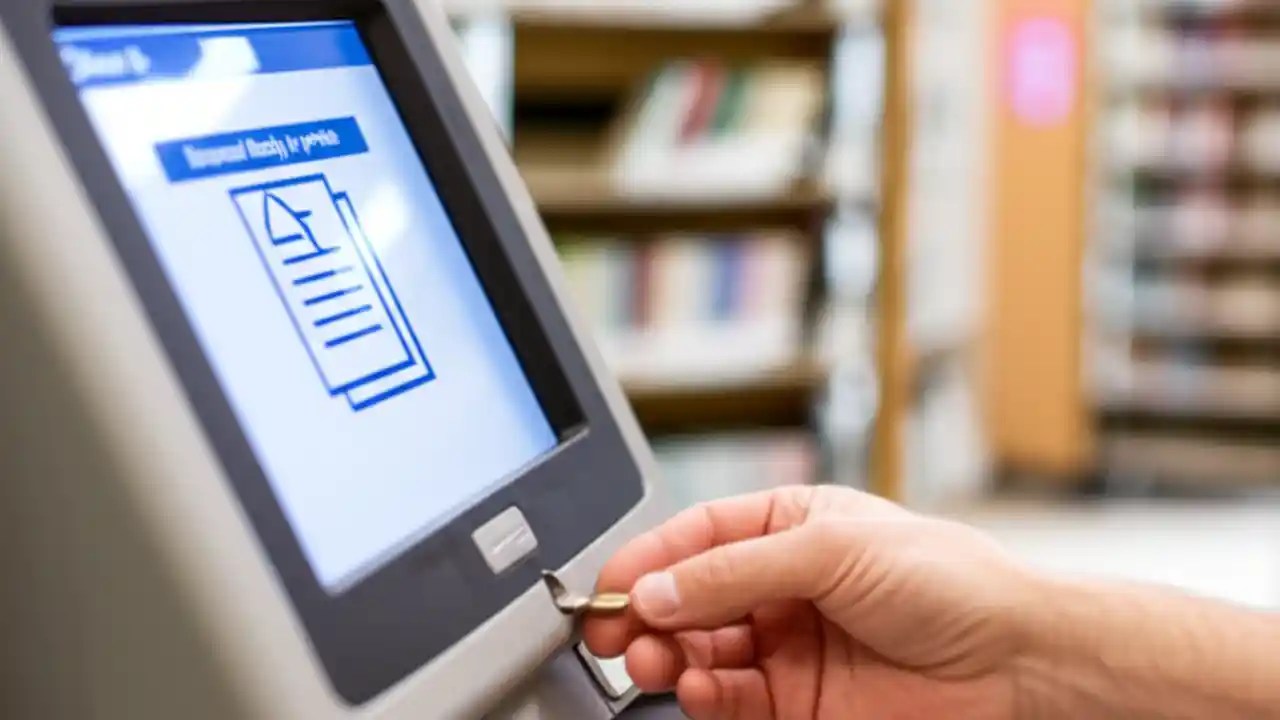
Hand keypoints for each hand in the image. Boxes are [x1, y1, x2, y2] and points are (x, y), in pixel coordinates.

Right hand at [583, 486, 1037, 719]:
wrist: (1015, 663)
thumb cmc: (948, 582)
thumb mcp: (833, 550)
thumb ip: (736, 570)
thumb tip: (657, 585)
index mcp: (790, 527)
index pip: (699, 537)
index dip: (649, 557)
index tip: (607, 582)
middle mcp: (783, 586)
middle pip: (690, 597)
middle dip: (647, 612)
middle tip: (615, 631)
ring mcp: (789, 646)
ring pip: (702, 650)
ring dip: (669, 655)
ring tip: (652, 659)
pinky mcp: (799, 702)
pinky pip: (733, 698)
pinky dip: (706, 695)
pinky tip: (700, 687)